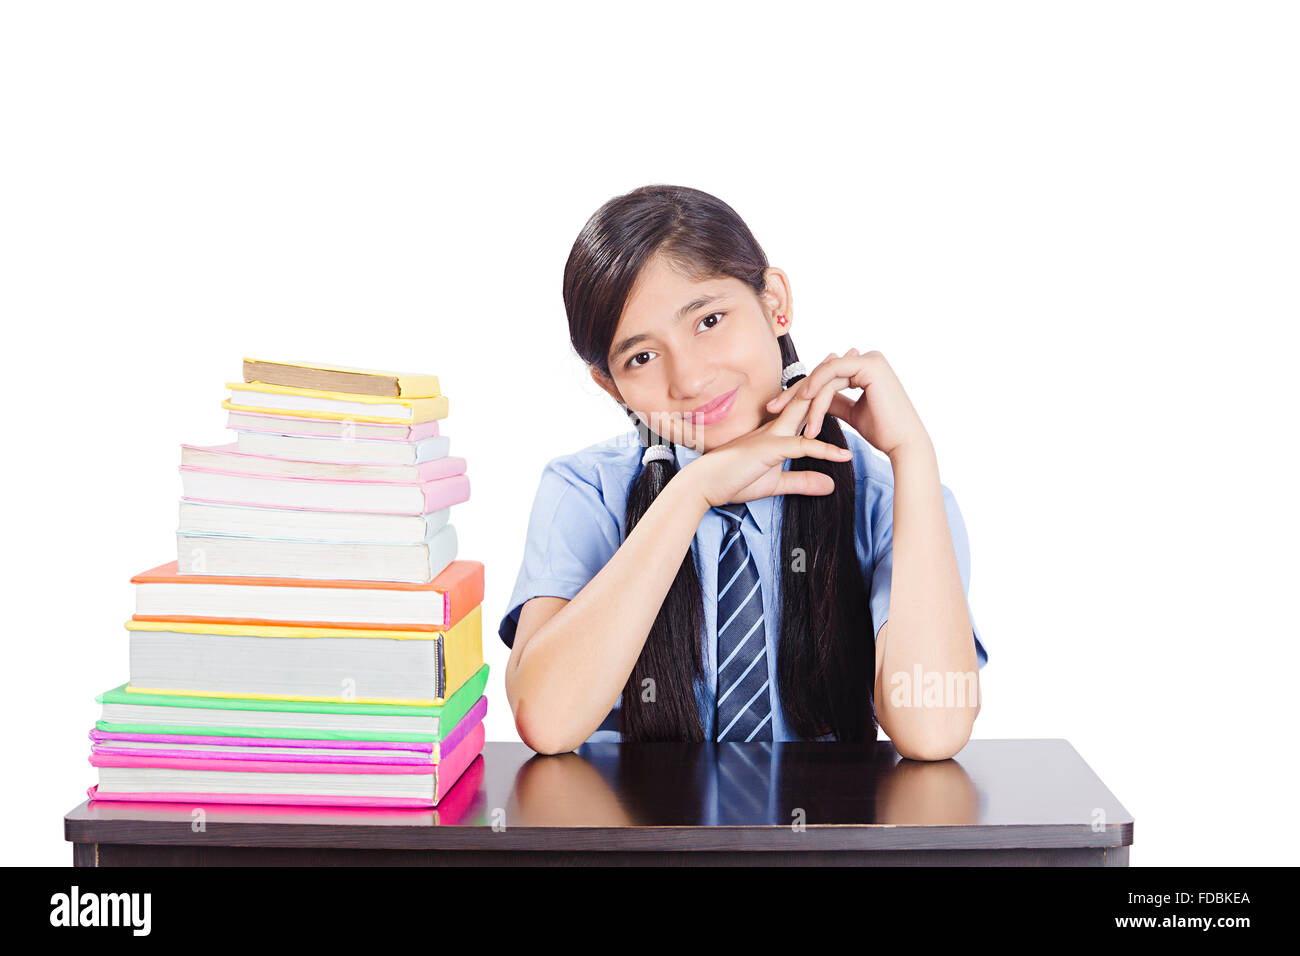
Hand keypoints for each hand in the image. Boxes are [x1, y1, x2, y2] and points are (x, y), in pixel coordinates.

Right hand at [679, 384, 853, 508]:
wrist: (703, 485)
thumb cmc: (731, 480)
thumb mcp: (774, 484)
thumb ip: (802, 482)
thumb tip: (829, 484)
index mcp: (775, 431)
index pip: (803, 404)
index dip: (823, 388)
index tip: (841, 372)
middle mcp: (775, 427)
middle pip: (807, 395)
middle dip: (830, 375)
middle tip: (851, 353)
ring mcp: (772, 436)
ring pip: (805, 411)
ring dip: (832, 397)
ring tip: (858, 382)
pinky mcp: (769, 451)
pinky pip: (801, 447)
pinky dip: (824, 451)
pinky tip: (845, 455)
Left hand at [766, 349, 929, 457]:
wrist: (903, 444)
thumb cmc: (883, 432)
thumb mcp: (850, 412)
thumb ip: (833, 401)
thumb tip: (812, 399)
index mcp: (864, 368)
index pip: (823, 376)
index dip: (799, 392)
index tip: (777, 408)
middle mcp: (868, 359)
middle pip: (820, 373)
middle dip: (794, 393)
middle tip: (772, 409)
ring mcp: (870, 359)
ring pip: (824, 375)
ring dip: (807, 399)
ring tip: (796, 422)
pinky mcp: (870, 364)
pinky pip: (833, 373)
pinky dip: (817, 388)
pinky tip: (806, 405)